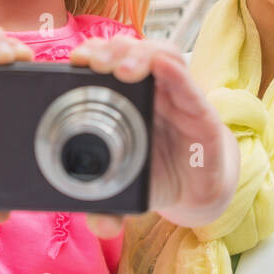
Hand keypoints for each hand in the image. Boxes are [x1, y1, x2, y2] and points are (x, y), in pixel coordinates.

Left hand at [68, 36, 238, 236]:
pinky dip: (176, 73)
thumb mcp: (128, 190)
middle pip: (129, 52)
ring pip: (159, 56)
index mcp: (123, 101)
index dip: (90, 55)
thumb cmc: (157, 176)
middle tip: (91, 61)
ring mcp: (177, 96)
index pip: (106, 64)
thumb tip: (100, 223)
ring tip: (122, 68)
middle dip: (109, 50)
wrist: (197, 189)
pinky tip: (163, 66)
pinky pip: (189, 86)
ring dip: (139, 55)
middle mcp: (150, 91)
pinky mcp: (201, 112)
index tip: (72, 61)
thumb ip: (109, 205)